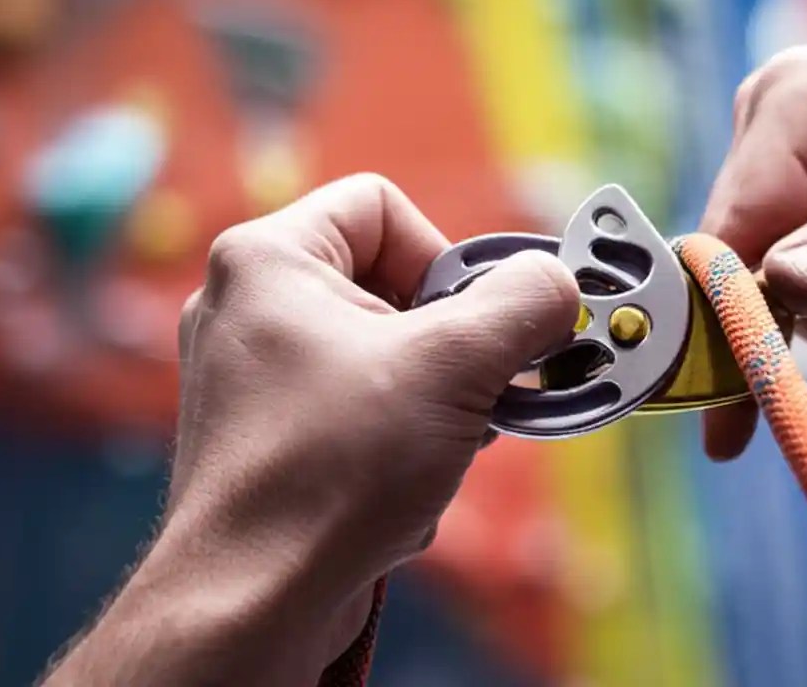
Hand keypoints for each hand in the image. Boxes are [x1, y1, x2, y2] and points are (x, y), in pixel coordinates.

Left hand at [42, 174, 578, 685]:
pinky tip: (397, 490)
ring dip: (432, 404)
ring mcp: (252, 377)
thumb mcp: (454, 367)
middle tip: (473, 392)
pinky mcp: (267, 437)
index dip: (444, 256)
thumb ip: (523, 304)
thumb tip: (558, 285)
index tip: (474, 323)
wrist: (253, 601)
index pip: (382, 205)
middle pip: (388, 286)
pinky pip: (357, 411)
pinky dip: (396, 444)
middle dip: (449, 347)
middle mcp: (249, 308)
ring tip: (433, 450)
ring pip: (382, 357)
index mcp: (269, 259)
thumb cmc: (331, 471)